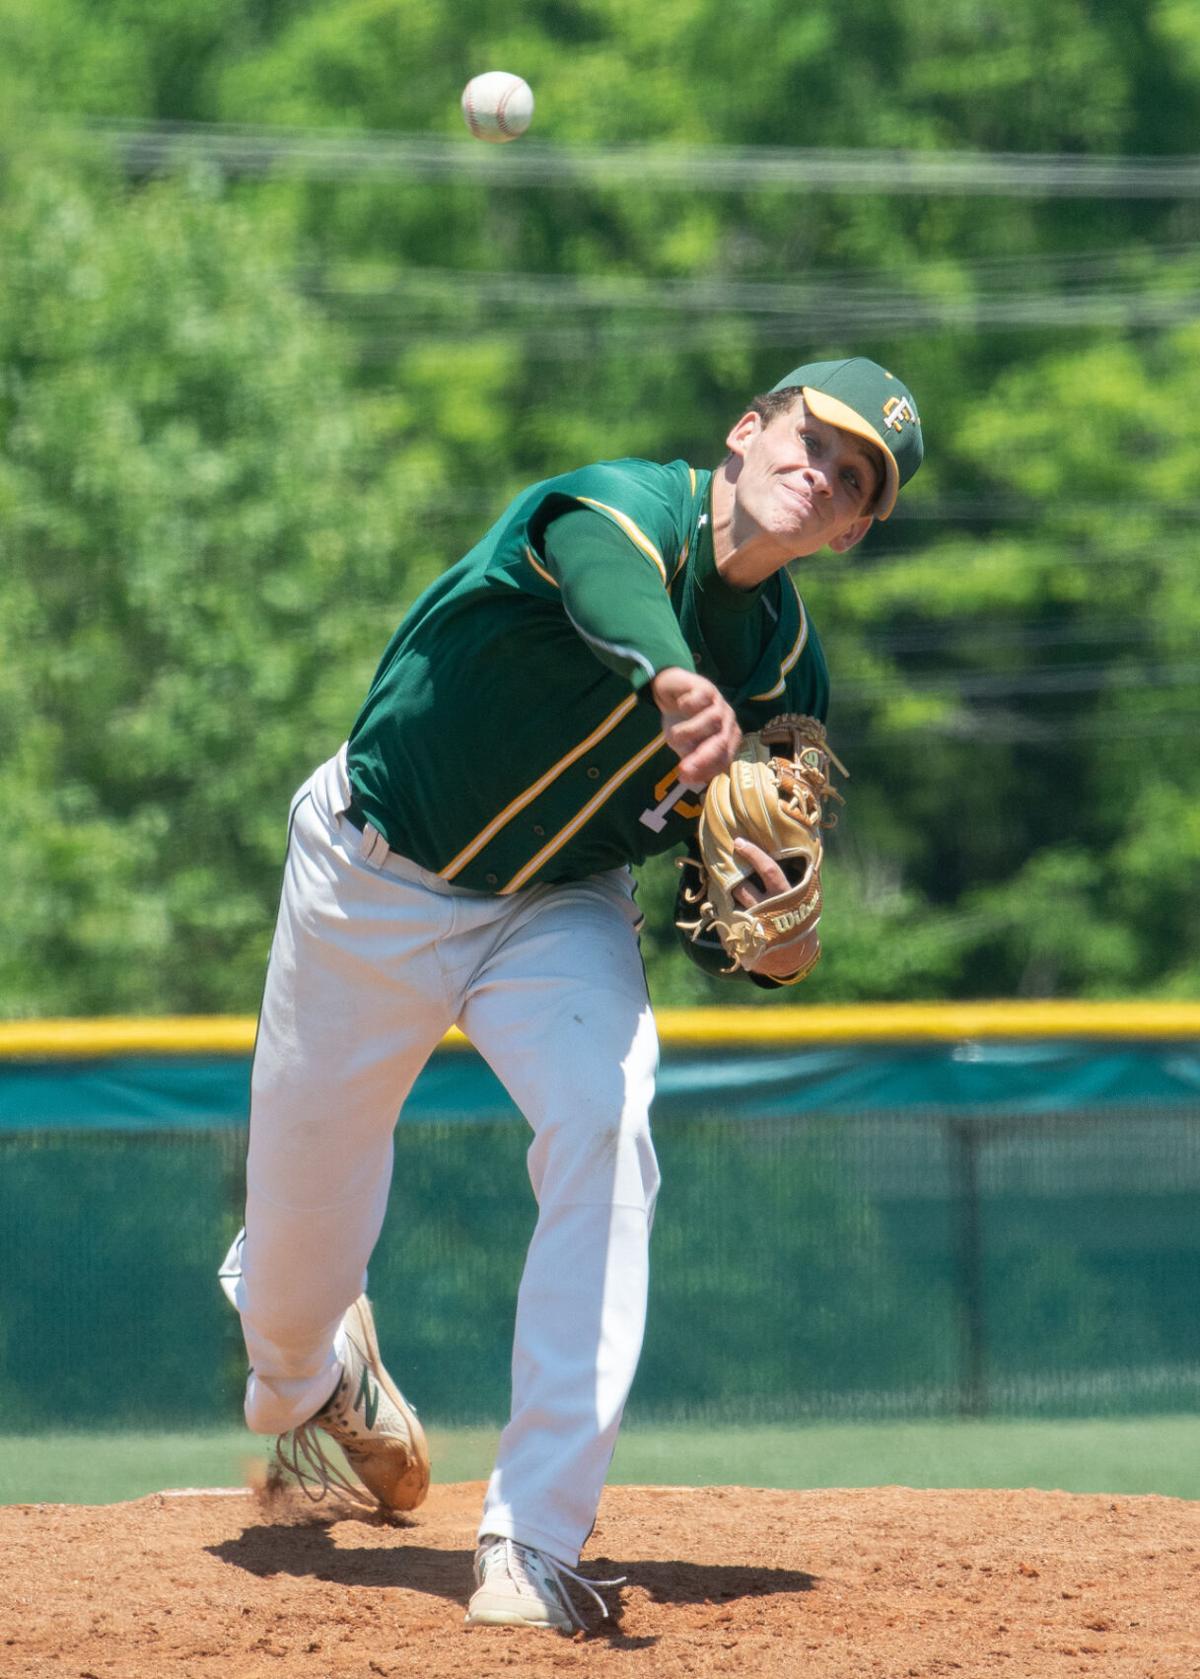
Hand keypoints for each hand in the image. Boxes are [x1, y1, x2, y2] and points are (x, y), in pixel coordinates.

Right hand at [650, 667, 740, 783]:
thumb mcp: (684, 745)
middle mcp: (727, 722)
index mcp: (727, 738)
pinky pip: (699, 699)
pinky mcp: (706, 687)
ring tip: (672, 734)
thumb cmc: (681, 721)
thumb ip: (689, 760)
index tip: (685, 778)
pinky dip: (687, 705)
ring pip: (711, 720)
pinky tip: (680, 706)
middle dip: (702, 758)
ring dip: (688, 731)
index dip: (707, 771)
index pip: (724, 759)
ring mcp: (719, 703)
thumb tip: (686, 780)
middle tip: (683, 769)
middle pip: (722, 742)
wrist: (673, 690)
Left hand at [732, 837, 820, 979]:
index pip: (770, 870)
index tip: (739, 842)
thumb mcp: (803, 897)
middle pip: (743, 887)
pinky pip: (725, 916)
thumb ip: (799, 875)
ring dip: (723, 890)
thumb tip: (805, 845)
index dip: (754, 855)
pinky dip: (719, 906)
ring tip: (719, 879)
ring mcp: (755, 924)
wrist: (794, 954)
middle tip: (721, 860)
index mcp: (786, 896)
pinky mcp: (742, 936)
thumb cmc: (797, 916)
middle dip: (731, 874)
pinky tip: (718, 900)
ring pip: (732, 902)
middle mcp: (769, 910)